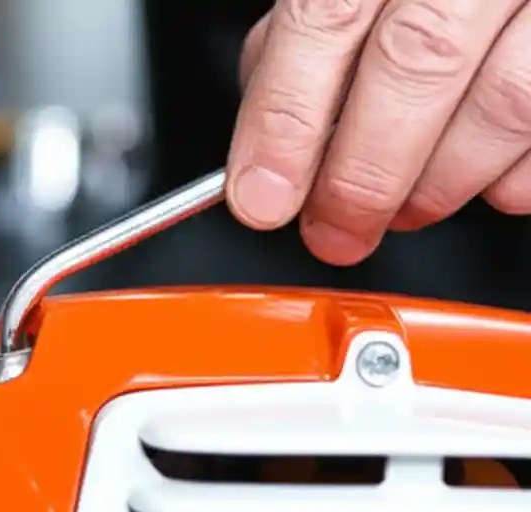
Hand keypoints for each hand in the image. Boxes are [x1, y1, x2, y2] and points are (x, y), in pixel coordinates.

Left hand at [230, 0, 530, 264]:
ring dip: (437, 185)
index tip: (262, 199)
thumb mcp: (349, 0)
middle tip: (334, 231)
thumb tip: (267, 157)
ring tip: (407, 208)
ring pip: (502, 101)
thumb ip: (303, 55)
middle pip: (415, 61)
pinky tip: (479, 177)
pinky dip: (507, 180)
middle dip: (361, 175)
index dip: (287, 120)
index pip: (327, 19)